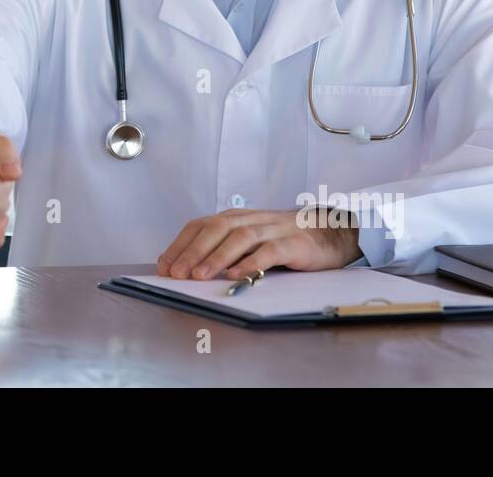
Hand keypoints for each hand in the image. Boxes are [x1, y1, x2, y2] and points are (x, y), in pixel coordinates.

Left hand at [156, 207, 360, 278]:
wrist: (328, 231)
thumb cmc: (281, 238)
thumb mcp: (249, 239)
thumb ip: (223, 248)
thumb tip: (186, 268)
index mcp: (235, 217)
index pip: (200, 225)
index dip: (180, 245)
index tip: (164, 265)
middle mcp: (251, 219)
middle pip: (216, 229)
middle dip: (192, 252)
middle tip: (176, 273)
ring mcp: (272, 229)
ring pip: (239, 238)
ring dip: (216, 257)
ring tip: (200, 276)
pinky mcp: (293, 243)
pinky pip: (269, 251)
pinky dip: (251, 262)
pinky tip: (237, 275)